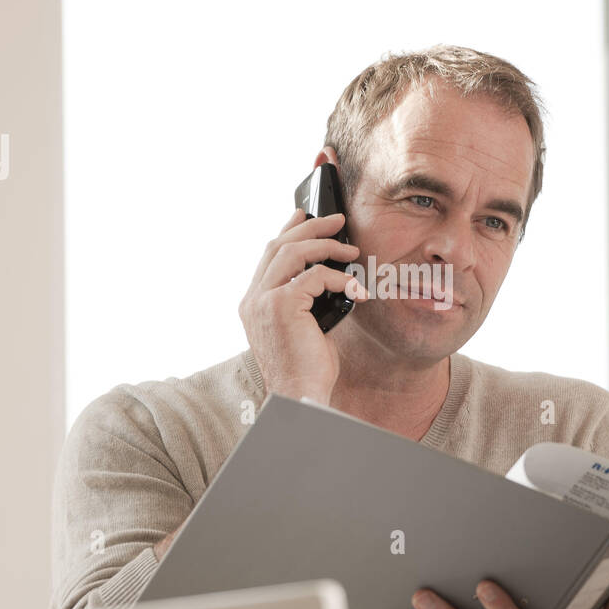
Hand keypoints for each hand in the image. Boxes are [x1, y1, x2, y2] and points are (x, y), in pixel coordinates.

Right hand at [238, 207, 365, 403]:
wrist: (301, 394)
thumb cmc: (307, 367)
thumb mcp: (303, 325)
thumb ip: (305, 298)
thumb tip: (330, 271)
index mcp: (253, 303)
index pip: (269, 255)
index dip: (287, 230)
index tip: (304, 214)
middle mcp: (252, 299)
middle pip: (279, 245)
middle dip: (310, 227)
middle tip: (338, 220)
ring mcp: (263, 301)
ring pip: (293, 252)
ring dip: (326, 245)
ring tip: (351, 248)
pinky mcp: (281, 306)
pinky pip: (314, 277)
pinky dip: (339, 278)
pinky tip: (355, 288)